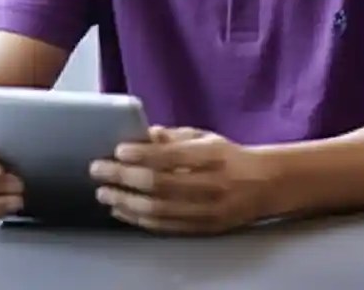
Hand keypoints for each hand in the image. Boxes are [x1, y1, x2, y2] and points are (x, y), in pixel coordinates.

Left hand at [90, 126, 276, 234]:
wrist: (264, 186)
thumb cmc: (229, 157)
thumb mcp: (206, 138)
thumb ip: (174, 138)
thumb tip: (143, 136)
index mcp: (213, 156)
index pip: (172, 156)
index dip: (142, 155)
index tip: (118, 151)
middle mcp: (211, 184)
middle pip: (159, 184)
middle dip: (123, 177)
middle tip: (98, 171)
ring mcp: (207, 210)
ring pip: (158, 210)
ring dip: (125, 202)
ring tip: (104, 194)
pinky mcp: (203, 228)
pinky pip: (165, 226)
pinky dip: (139, 219)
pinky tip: (122, 211)